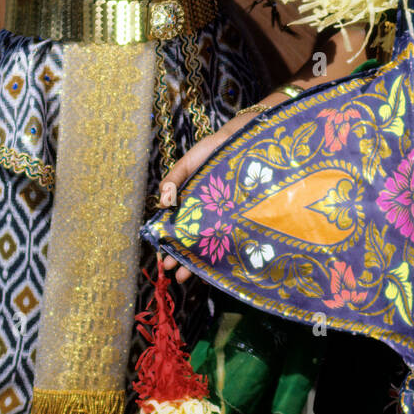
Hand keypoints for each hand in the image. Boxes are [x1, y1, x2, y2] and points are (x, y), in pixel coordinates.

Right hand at [158, 90, 291, 281]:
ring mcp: (227, 215)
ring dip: (197, 261)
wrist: (251, 137)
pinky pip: (233, 237)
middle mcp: (210, 210)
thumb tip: (162, 200)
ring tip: (186, 276)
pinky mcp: (244, 216)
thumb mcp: (194, 158)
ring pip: (211, 242)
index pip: (179, 226)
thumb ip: (176, 176)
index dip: (171, 242)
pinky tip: (214, 268)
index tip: (164, 259)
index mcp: (195, 199)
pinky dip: (222, 253)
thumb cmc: (220, 147)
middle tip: (172, 272)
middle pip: (193, 238)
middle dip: (181, 257)